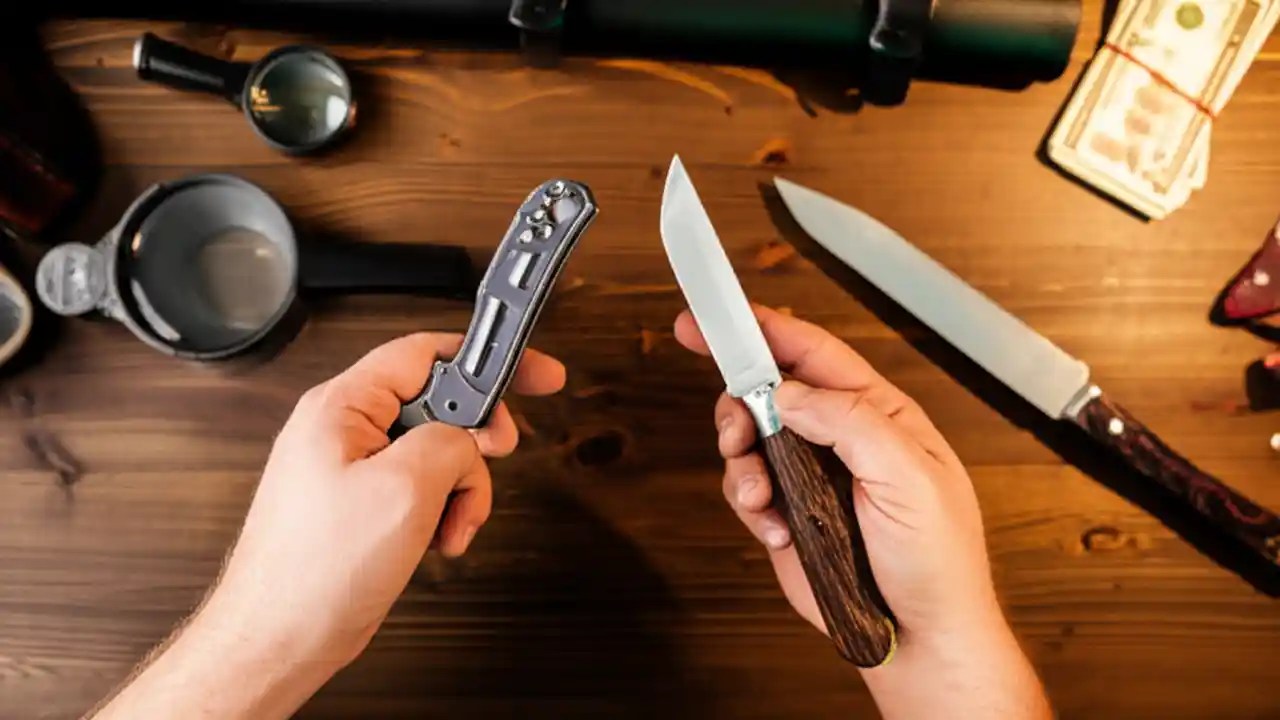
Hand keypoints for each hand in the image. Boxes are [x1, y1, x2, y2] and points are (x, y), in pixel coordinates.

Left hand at [204, 333, 565, 667]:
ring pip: (434, 452)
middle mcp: (342, 430)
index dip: (486, 357)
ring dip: (460, 486)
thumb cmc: (314, 573)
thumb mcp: (404, 489)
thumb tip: (468, 436)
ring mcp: (349, 469)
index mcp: (341, 407)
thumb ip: (449, 440)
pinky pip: (418, 487)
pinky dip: (441, 510)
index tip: (531, 372)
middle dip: (475, 437)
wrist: (277, 642)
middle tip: (498, 454)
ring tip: (453, 523)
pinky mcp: (359, 504)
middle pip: (436, 403)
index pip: (425, 352)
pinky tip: (437, 539)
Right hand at [676, 306, 998, 640]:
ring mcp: (811, 477)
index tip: (714, 318)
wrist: (920, 637)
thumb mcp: (910, 478)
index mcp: (877, 414)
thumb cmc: (937, 560)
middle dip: (739, 404)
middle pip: (768, 391)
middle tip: (736, 430)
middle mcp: (840, 438)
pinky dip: (749, 507)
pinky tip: (778, 529)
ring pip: (749, 440)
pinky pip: (746, 491)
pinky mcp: (790, 515)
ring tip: (762, 495)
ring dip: (741, 462)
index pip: (811, 352)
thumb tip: (790, 395)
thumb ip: (851, 423)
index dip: (761, 327)